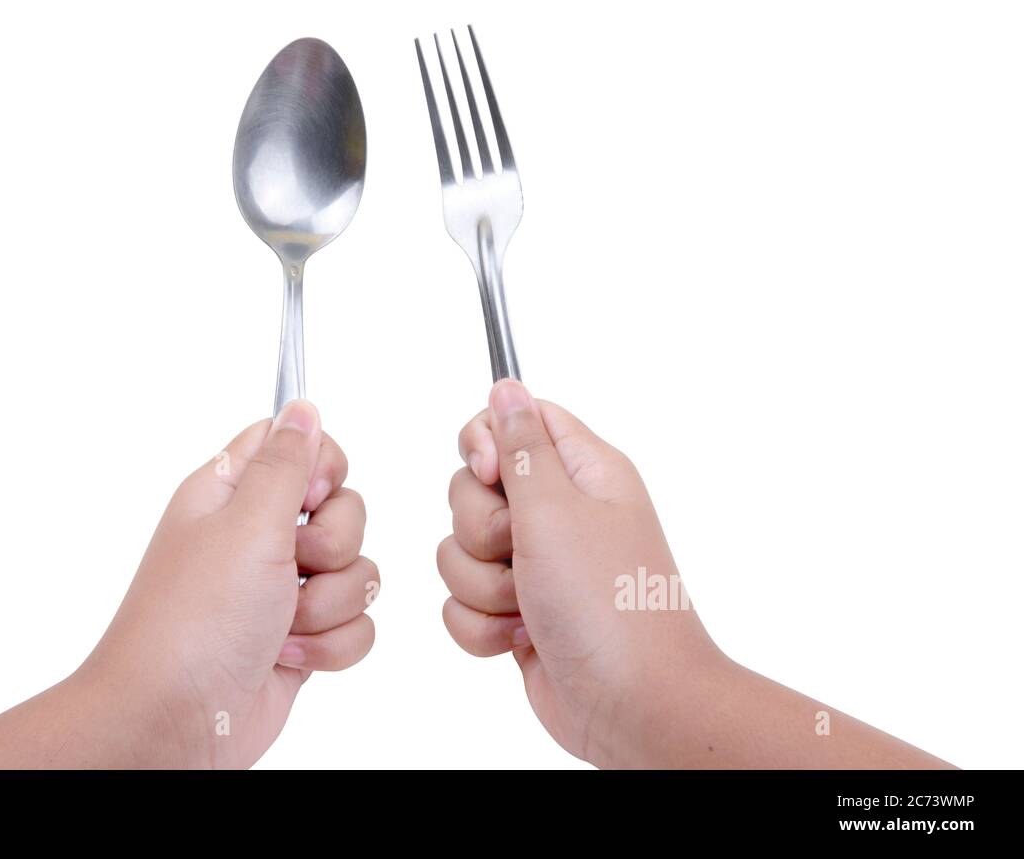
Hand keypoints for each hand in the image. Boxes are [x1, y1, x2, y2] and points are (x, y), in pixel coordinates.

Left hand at [0, 400, 377, 768]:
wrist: (176, 720)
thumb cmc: (194, 623)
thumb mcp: (246, 524)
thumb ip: (286, 462)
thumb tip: (303, 407)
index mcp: (231, 495)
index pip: (297, 445)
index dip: (321, 468)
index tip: (308, 499)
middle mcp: (257, 537)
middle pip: (345, 509)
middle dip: (334, 546)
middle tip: (292, 566)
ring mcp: (281, 590)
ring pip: (358, 570)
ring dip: (330, 605)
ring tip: (281, 625)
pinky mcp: (301, 637)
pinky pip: (357, 623)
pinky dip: (332, 646)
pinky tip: (289, 657)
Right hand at [440, 380, 953, 768]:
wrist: (632, 704)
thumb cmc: (608, 605)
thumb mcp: (557, 509)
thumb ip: (520, 445)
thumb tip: (505, 385)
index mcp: (583, 474)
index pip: (514, 421)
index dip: (486, 445)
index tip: (494, 476)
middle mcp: (559, 514)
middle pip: (471, 489)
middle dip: (479, 529)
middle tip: (522, 553)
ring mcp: (536, 567)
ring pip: (458, 550)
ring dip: (481, 585)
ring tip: (528, 606)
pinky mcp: (517, 613)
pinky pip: (460, 603)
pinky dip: (482, 626)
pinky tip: (521, 639)